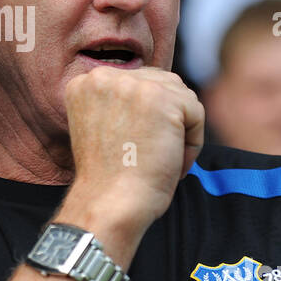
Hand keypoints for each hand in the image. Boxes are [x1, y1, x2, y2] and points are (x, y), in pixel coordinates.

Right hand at [57, 67, 203, 257]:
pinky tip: (173, 164)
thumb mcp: (103, 127)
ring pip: (181, 96)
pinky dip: (193, 142)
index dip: (147, 118)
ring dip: (181, 130)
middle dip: (167, 121)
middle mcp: (104, 76)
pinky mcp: (161, 98)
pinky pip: (195, 112)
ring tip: (163, 160)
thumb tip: (162, 97)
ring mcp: (132, 84)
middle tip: (153, 157)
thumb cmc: (109, 179)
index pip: (136, 83)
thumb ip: (121, 104)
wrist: (110, 204)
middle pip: (160, 84)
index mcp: (85, 83)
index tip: (137, 148)